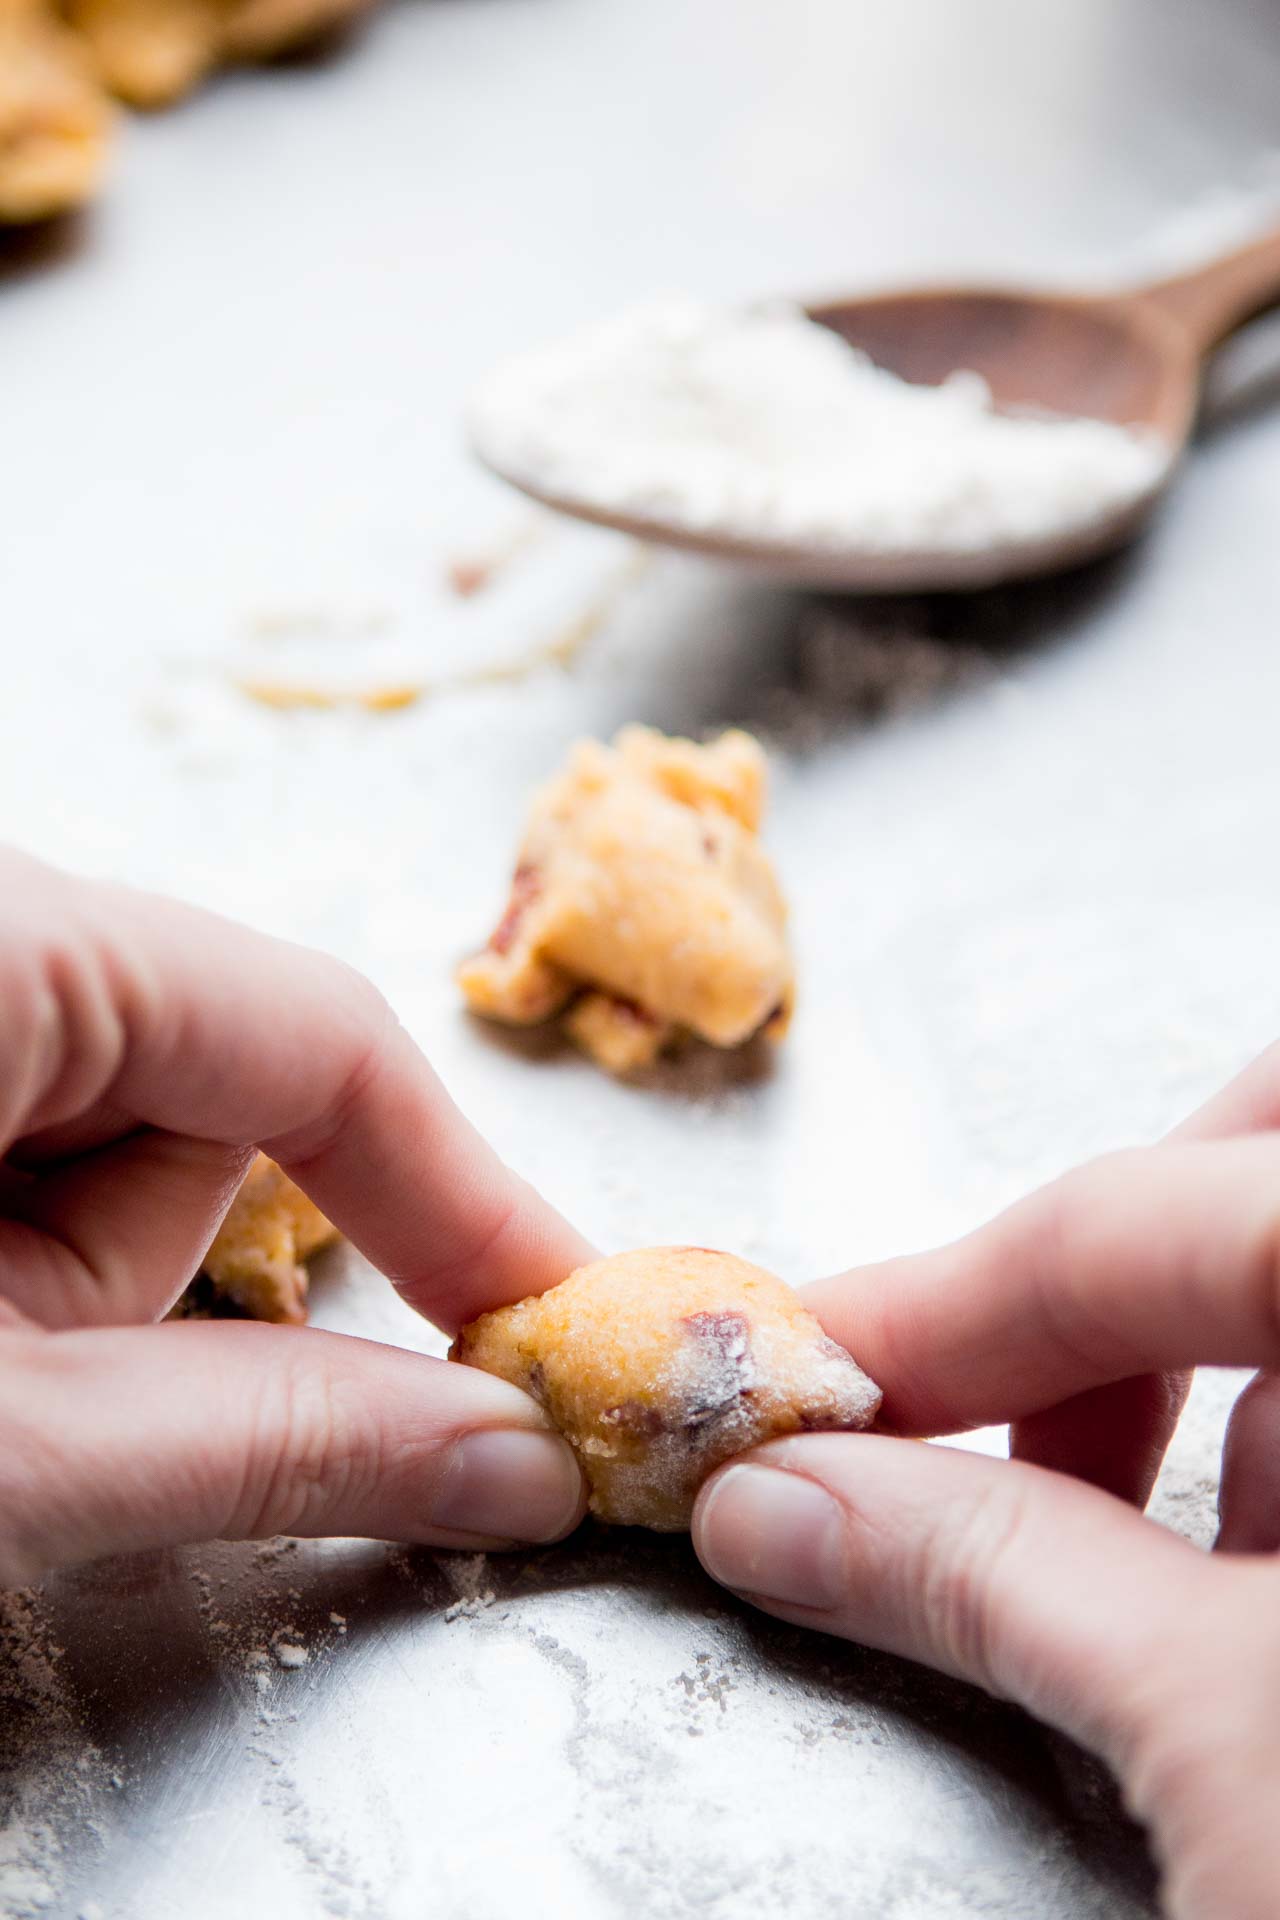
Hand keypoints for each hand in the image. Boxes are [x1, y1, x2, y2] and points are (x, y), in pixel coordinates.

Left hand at [0, 847, 590, 1584]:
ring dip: (56, 1266)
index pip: (324, 1036)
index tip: (542, 1333)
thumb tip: (510, 1458)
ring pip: (107, 1114)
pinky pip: (28, 1115)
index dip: (459, 1202)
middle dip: (163, 1268)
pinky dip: (12, 1237)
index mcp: (6, 939)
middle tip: (51, 1408)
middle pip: (210, 1083)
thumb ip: (261, 1444)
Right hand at [692, 1044, 1279, 1919]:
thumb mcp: (1228, 1744)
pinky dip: (1262, 1453)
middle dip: (1092, 1262)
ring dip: (1174, 1379)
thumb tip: (778, 1506)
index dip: (942, 1309)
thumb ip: (992, 1584)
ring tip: (1075, 1543)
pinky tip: (1208, 1586)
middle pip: (1247, 1155)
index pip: (1135, 1223)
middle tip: (979, 1403)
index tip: (811, 1392)